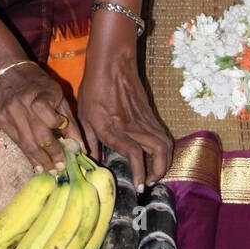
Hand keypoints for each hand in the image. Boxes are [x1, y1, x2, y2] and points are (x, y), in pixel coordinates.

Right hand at [0, 62, 82, 172]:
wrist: (4, 70)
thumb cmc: (36, 82)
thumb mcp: (57, 94)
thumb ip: (69, 120)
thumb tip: (80, 147)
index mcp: (39, 93)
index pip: (49, 116)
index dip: (57, 127)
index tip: (67, 137)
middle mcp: (22, 104)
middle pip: (39, 136)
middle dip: (53, 154)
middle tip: (62, 166)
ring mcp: (9, 114)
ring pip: (27, 144)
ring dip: (41, 160)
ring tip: (51, 170)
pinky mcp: (0, 121)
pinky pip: (17, 143)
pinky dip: (28, 156)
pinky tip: (37, 164)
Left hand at [77, 47, 172, 189]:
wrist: (112, 63)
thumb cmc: (94, 88)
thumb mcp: (84, 116)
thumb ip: (90, 141)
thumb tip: (93, 162)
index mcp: (113, 126)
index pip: (133, 153)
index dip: (140, 172)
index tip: (140, 185)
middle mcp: (132, 125)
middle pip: (159, 151)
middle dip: (158, 171)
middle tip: (149, 182)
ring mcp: (144, 119)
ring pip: (165, 144)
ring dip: (164, 162)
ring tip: (154, 173)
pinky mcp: (150, 114)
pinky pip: (163, 136)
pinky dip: (163, 150)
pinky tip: (155, 157)